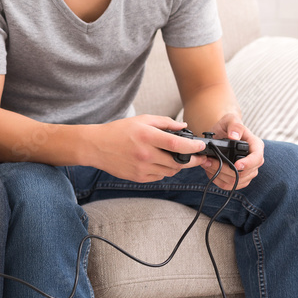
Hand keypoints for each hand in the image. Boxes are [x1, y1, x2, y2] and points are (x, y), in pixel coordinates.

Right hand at [84, 115, 209, 181]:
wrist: (97, 146)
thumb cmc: (119, 131)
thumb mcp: (141, 120)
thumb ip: (164, 122)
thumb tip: (184, 127)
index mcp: (147, 136)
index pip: (177, 145)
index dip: (193, 147)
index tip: (201, 146)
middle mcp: (145, 154)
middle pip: (177, 162)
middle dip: (191, 160)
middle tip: (196, 157)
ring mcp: (142, 168)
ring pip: (170, 171)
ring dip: (177, 166)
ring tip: (173, 157)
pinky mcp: (139, 178)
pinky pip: (159, 176)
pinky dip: (163, 170)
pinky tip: (157, 162)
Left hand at [199, 113, 263, 189]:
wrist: (221, 134)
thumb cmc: (228, 126)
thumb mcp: (230, 120)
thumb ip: (234, 126)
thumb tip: (234, 137)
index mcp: (256, 146)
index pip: (257, 159)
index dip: (248, 164)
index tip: (236, 165)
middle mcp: (254, 161)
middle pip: (244, 173)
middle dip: (224, 169)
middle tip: (208, 160)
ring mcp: (247, 172)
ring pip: (235, 181)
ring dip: (218, 174)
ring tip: (206, 163)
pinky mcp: (238, 179)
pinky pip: (229, 186)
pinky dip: (217, 180)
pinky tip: (209, 170)